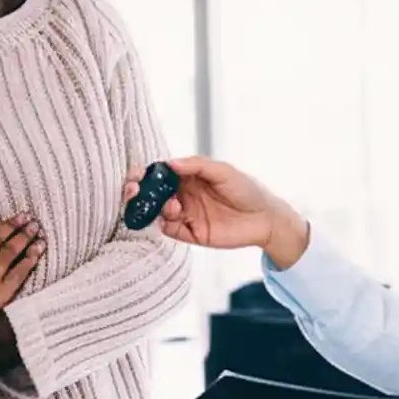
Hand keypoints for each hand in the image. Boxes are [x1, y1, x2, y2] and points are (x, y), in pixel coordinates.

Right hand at [122, 156, 308, 268]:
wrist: (265, 218)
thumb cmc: (246, 189)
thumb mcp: (223, 170)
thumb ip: (196, 165)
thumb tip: (169, 164)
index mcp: (188, 178)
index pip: (159, 175)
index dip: (144, 175)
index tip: (136, 175)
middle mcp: (183, 196)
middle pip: (152, 195)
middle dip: (138, 192)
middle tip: (133, 190)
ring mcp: (186, 215)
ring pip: (157, 213)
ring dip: (154, 208)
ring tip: (171, 204)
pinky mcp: (191, 234)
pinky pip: (170, 230)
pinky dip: (166, 223)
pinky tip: (175, 214)